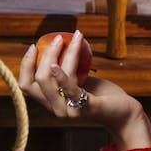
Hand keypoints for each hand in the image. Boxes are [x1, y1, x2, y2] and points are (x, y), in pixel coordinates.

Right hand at [17, 31, 150, 150]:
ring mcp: (69, 111)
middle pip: (37, 80)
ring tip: (72, 39)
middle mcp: (56, 109)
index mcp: (52, 102)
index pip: (26, 85)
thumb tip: (57, 46)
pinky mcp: (85, 109)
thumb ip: (67, 71)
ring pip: (50, 81)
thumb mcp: (80, 81)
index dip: (25, 65)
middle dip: (45, 55)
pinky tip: (57, 65)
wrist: (125, 112)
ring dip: (59, 56)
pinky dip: (61, 75)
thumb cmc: (103, 95)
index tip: (33, 46)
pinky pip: (68, 89)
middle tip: (57, 38)